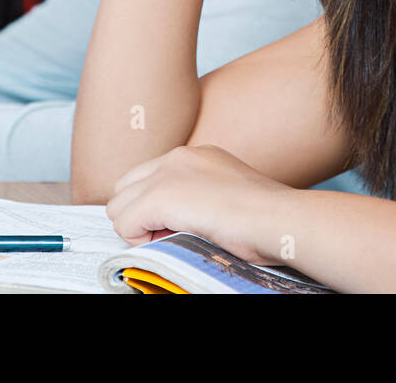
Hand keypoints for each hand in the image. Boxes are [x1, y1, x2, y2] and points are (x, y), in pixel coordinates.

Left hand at [105, 144, 289, 265]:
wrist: (277, 218)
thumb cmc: (264, 217)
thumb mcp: (227, 195)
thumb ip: (197, 196)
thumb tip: (169, 221)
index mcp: (196, 155)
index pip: (146, 178)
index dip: (153, 208)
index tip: (179, 224)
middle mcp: (178, 156)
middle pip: (124, 189)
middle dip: (139, 215)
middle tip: (173, 232)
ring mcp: (167, 173)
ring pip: (118, 207)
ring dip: (139, 228)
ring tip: (175, 236)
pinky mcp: (160, 195)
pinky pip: (124, 224)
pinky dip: (140, 240)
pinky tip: (174, 239)